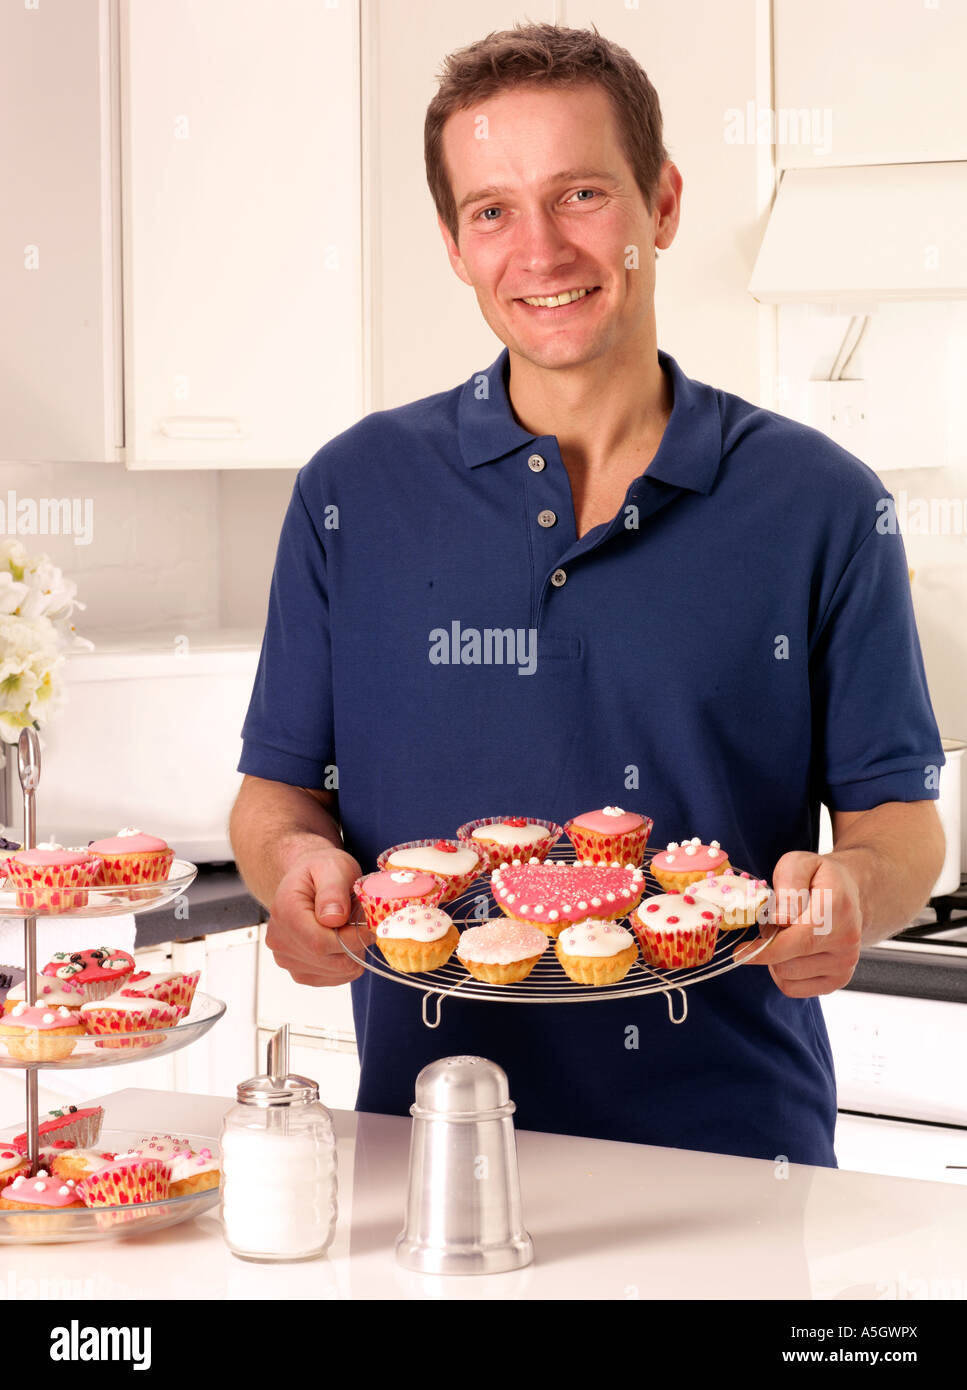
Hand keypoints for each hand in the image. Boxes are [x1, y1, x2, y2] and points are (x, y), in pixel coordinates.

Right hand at [264, 846, 373, 985]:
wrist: (310, 881)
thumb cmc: (322, 871)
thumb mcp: (332, 868)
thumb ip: (333, 890)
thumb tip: (334, 918)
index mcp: (285, 912)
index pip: (320, 943)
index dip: (352, 939)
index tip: (370, 926)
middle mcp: (279, 940)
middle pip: (330, 961)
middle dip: (355, 944)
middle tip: (359, 921)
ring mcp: (286, 959)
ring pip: (336, 972)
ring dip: (352, 953)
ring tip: (347, 928)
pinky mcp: (299, 972)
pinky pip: (335, 978)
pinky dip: (347, 963)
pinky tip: (342, 940)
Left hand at [734, 851, 863, 996]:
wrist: (850, 894)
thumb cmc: (818, 878)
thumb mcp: (799, 863)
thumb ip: (789, 884)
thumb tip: (781, 918)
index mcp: (837, 910)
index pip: (797, 941)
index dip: (764, 949)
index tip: (739, 951)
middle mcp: (846, 942)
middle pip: (786, 962)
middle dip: (769, 945)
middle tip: (774, 925)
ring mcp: (844, 965)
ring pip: (786, 977)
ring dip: (776, 959)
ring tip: (786, 935)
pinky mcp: (837, 981)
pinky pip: (793, 988)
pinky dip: (783, 974)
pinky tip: (791, 953)